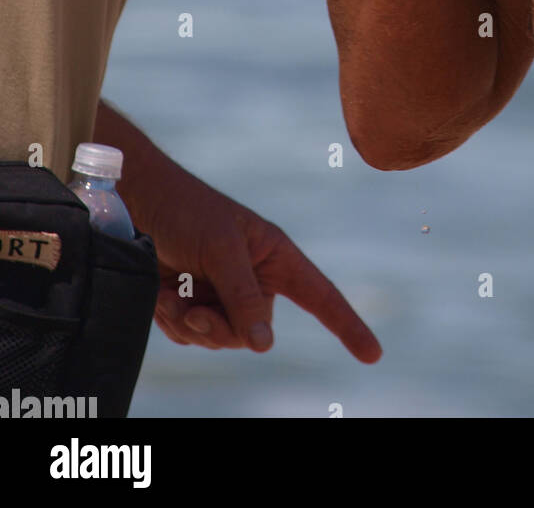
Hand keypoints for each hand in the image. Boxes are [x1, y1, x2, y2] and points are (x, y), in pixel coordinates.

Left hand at [146, 166, 380, 361]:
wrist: (137, 202)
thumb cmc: (186, 210)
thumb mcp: (220, 248)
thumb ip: (243, 295)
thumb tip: (263, 344)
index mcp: (274, 256)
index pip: (319, 296)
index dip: (347, 325)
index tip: (373, 354)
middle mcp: (253, 279)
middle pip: (253, 334)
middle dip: (220, 327)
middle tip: (193, 307)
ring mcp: (222, 293)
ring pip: (219, 340)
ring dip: (191, 325)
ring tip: (173, 295)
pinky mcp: (192, 303)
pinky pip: (191, 337)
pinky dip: (173, 322)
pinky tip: (162, 296)